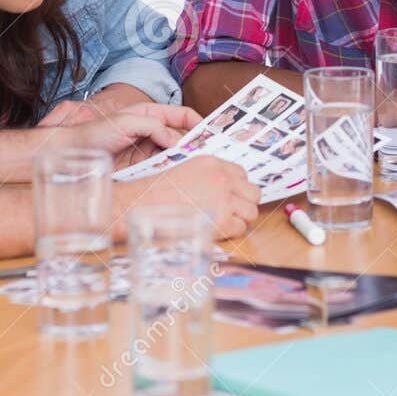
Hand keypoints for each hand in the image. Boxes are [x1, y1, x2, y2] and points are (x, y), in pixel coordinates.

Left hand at [40, 103, 197, 167]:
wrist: (73, 155)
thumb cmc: (96, 133)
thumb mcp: (126, 122)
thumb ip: (152, 126)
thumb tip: (174, 140)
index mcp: (150, 114)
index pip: (180, 115)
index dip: (196, 121)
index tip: (210, 132)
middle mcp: (151, 132)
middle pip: (180, 137)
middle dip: (193, 144)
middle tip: (208, 154)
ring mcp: (147, 151)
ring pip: (172, 155)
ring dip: (182, 160)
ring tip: (195, 167)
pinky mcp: (141, 169)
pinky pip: (160, 169)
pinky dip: (169, 173)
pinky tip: (176, 177)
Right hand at [115, 156, 257, 240]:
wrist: (142, 207)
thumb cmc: (158, 194)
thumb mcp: (185, 172)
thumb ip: (208, 177)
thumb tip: (224, 191)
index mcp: (213, 163)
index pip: (243, 174)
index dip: (237, 189)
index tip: (229, 198)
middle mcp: (222, 178)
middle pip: (253, 193)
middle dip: (244, 204)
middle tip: (230, 213)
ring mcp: (224, 198)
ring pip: (251, 212)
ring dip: (240, 219)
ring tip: (222, 223)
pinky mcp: (222, 220)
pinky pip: (242, 228)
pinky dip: (232, 232)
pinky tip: (216, 231)